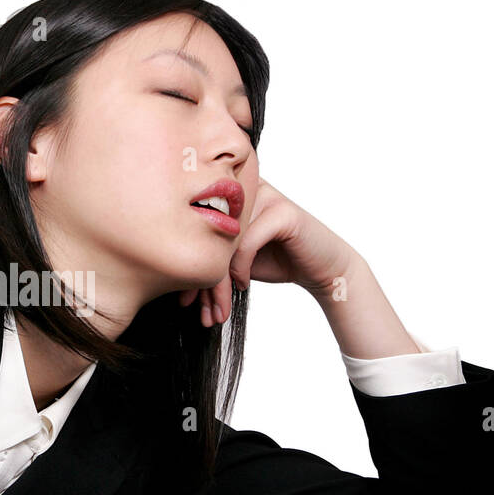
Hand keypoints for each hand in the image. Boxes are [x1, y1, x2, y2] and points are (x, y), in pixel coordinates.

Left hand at [178, 176, 356, 326]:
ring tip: (214, 305)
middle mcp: (246, 188)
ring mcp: (266, 195)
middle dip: (198, 274)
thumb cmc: (276, 260)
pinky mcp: (283, 211)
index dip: (187, 261)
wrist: (320, 269)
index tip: (181, 297)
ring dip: (216, 278)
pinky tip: (242, 284)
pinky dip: (241, 267)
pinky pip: (247, 240)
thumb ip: (210, 253)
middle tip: (189, 305)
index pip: (197, 225)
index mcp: (230, 194)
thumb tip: (173, 271)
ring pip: (225, 238)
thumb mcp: (234, 258)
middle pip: (208, 231)